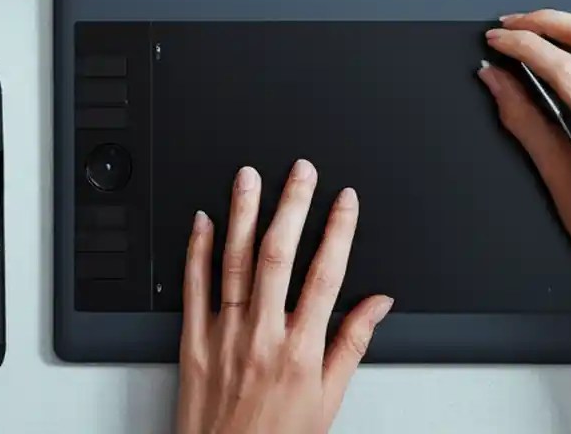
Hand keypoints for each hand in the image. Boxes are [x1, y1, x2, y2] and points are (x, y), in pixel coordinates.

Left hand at [176, 161, 394, 433]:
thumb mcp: (329, 399)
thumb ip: (352, 343)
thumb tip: (378, 303)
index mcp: (301, 350)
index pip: (326, 274)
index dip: (338, 230)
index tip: (344, 200)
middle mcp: (263, 337)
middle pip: (279, 256)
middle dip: (292, 206)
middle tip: (300, 171)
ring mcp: (224, 336)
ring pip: (234, 262)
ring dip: (243, 214)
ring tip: (248, 178)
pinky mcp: (192, 343)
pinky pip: (193, 288)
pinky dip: (197, 251)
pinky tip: (203, 221)